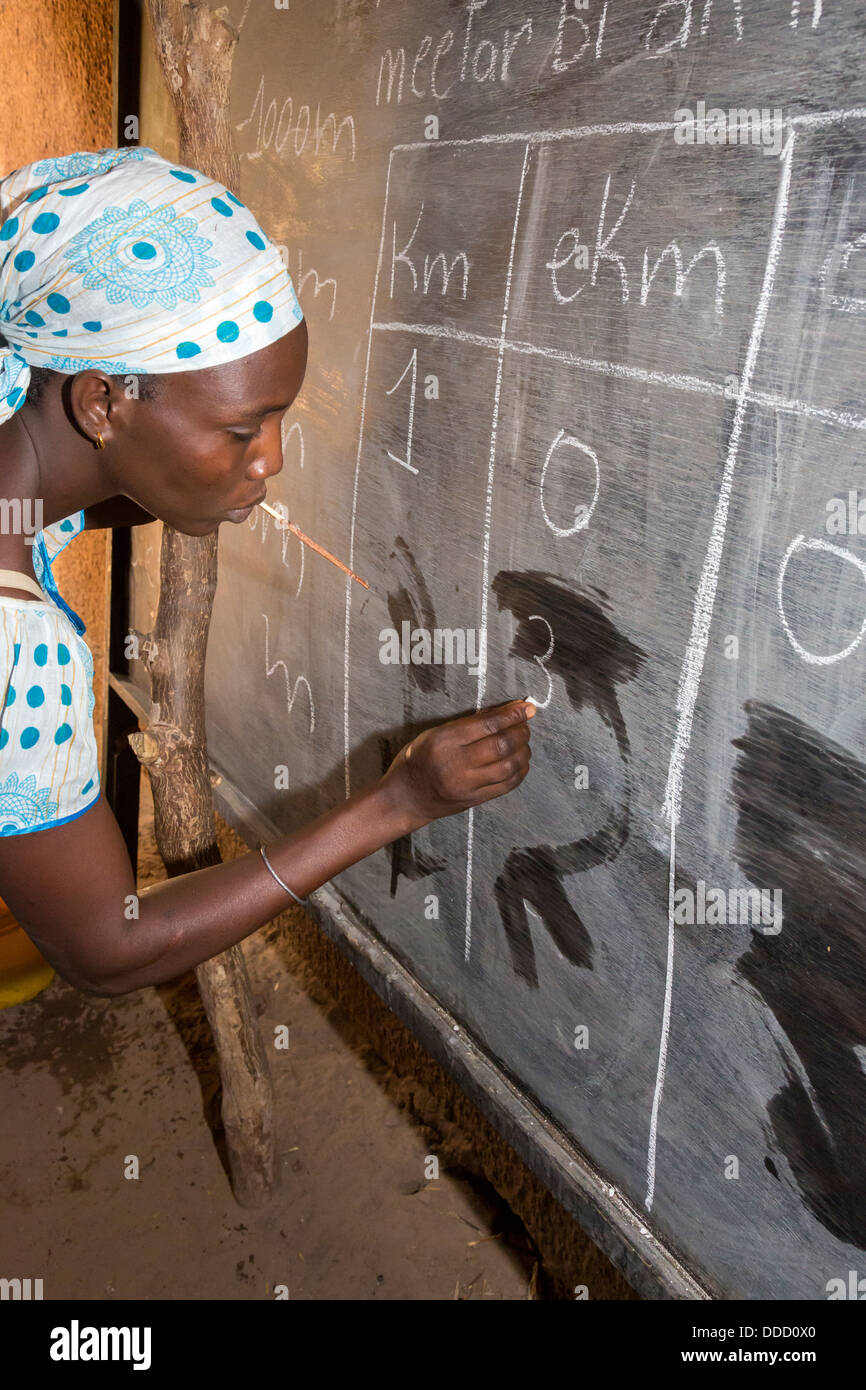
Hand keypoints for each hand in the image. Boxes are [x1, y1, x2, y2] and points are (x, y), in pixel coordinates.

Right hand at [380, 699, 536, 831]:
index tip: (526, 707)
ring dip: (523, 751)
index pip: (487, 724)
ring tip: (524, 743)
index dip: (512, 714)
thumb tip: (500, 714)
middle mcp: (456, 763)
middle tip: (525, 724)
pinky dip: (520, 771)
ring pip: (509, 766)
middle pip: (502, 745)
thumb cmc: (416, 761)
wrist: (405, 798)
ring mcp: (467, 785)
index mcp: (444, 741)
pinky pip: (507, 785)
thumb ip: (465, 726)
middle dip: (521, 731)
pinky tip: (521, 762)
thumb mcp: (433, 734)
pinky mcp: (474, 800)